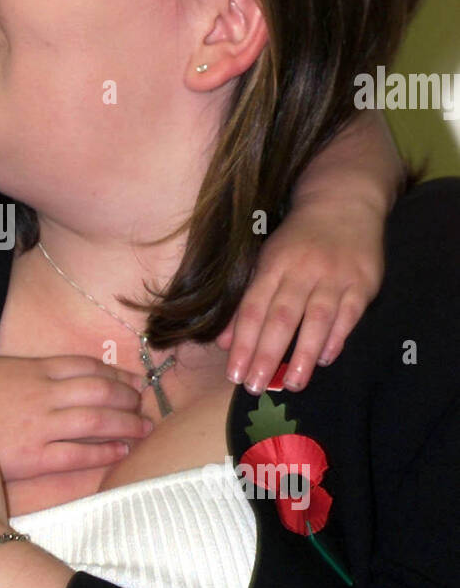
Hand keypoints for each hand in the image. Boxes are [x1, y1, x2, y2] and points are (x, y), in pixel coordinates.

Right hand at [0, 355, 150, 479]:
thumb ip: (31, 369)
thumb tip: (60, 371)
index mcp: (32, 368)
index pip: (86, 367)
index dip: (115, 374)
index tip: (133, 381)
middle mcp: (41, 394)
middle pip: (98, 391)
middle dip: (127, 398)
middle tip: (144, 405)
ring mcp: (39, 425)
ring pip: (96, 421)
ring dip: (126, 424)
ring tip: (144, 428)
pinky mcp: (32, 457)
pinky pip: (78, 455)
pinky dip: (104, 452)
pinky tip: (122, 452)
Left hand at [218, 194, 384, 393]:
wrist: (343, 201)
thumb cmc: (298, 239)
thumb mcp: (265, 261)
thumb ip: (246, 303)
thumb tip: (224, 343)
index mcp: (273, 265)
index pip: (253, 309)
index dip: (242, 343)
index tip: (234, 373)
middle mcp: (302, 270)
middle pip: (282, 317)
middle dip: (266, 354)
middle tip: (256, 386)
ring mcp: (334, 276)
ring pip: (316, 319)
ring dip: (302, 354)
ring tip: (292, 384)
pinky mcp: (363, 281)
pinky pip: (349, 314)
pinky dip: (336, 337)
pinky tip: (324, 359)